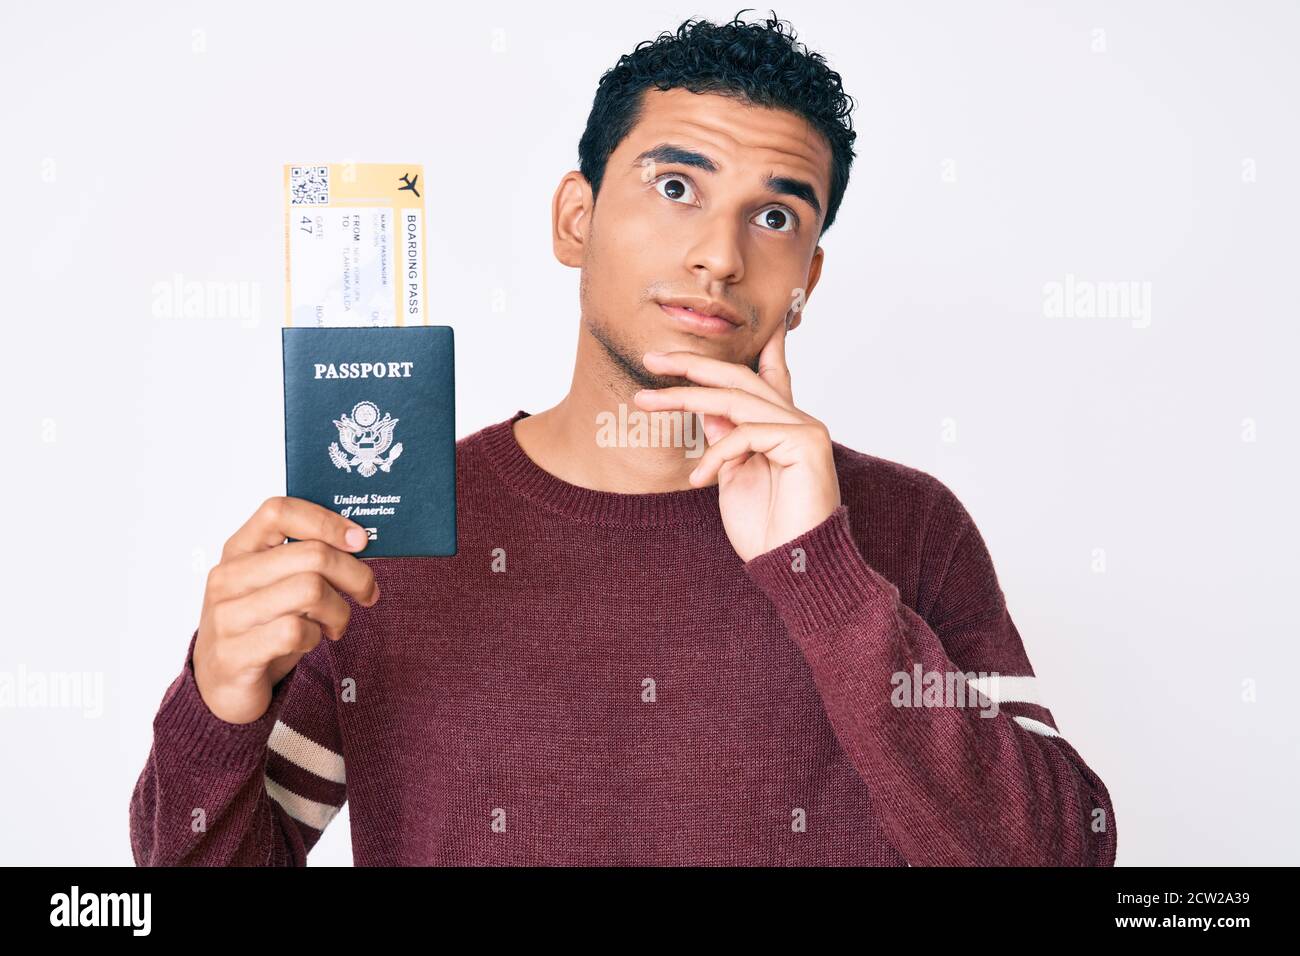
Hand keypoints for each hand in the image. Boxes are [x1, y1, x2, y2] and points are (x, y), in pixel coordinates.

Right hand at [192, 496, 379, 723]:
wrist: (220, 684)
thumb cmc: (260, 626)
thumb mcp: (279, 585)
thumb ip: (306, 560)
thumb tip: (359, 544)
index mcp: (239, 550)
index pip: (280, 512)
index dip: (327, 521)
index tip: (359, 540)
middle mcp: (228, 577)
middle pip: (312, 555)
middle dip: (355, 574)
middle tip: (367, 593)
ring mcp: (227, 615)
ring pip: (310, 591)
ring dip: (339, 610)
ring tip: (336, 624)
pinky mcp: (234, 653)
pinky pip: (295, 631)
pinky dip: (316, 636)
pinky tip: (311, 641)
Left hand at [633, 317, 840, 561]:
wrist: (794, 567)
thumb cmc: (766, 530)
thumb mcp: (733, 477)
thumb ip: (726, 440)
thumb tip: (708, 412)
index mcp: (781, 428)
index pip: (768, 377)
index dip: (758, 347)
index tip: (744, 322)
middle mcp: (797, 422)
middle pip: (740, 378)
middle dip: (692, 364)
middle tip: (652, 357)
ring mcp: (805, 429)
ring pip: (735, 399)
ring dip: (684, 399)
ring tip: (646, 402)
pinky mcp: (806, 442)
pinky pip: (746, 433)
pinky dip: (717, 453)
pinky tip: (700, 478)